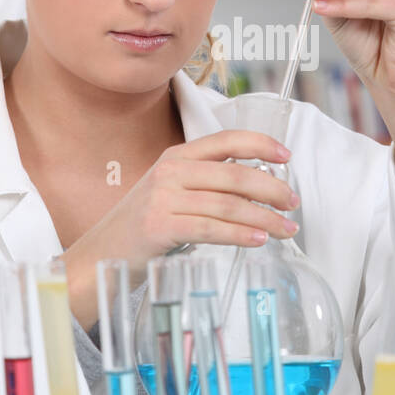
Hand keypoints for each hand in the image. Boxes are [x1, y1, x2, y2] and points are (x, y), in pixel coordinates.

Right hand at [62, 130, 300, 327]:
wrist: (101, 254)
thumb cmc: (143, 225)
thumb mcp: (170, 191)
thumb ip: (205, 183)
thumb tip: (258, 185)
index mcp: (176, 156)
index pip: (225, 140)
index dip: (260, 144)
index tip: (286, 155)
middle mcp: (170, 172)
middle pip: (234, 175)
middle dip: (272, 189)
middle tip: (293, 203)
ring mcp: (163, 199)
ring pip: (228, 204)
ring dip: (264, 218)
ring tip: (285, 229)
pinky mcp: (159, 227)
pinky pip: (211, 229)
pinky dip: (240, 234)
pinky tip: (258, 240)